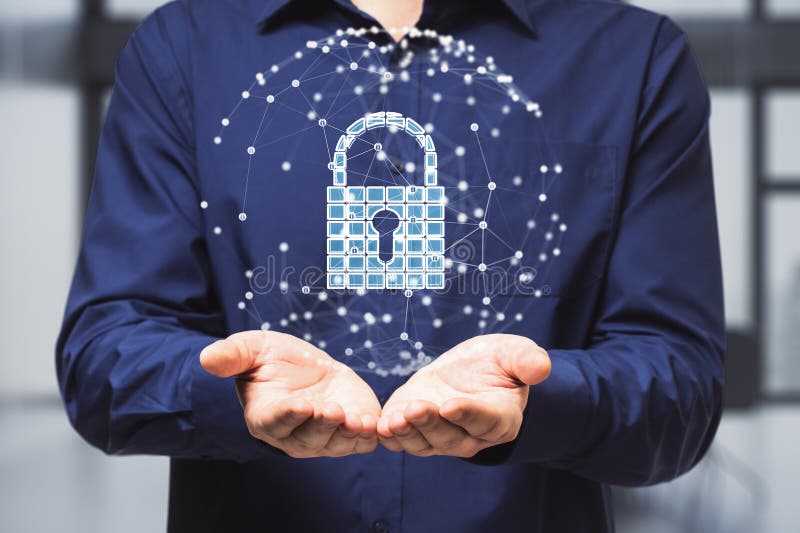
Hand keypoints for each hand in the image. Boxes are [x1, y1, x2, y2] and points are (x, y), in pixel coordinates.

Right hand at [200, 331, 380, 457]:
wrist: (309, 368)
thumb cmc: (275, 359)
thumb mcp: (253, 349)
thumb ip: (233, 355)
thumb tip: (206, 358)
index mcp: (266, 417)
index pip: (276, 421)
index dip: (289, 415)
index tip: (301, 404)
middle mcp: (294, 436)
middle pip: (308, 438)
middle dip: (321, 425)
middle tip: (332, 409)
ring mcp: (323, 439)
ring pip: (336, 444)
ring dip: (347, 434)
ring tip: (358, 420)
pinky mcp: (350, 433)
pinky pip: (360, 442)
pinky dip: (368, 436)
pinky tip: (375, 423)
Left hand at [377, 334, 550, 457]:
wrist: (470, 370)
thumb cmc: (497, 362)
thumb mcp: (514, 353)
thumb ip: (526, 360)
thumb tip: (540, 368)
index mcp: (501, 418)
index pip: (485, 420)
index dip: (468, 414)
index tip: (450, 405)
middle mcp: (471, 436)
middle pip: (450, 437)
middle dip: (430, 424)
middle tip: (414, 409)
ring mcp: (440, 437)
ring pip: (423, 443)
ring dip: (407, 433)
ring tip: (393, 420)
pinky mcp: (415, 429)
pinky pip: (401, 440)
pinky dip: (389, 436)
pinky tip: (377, 425)